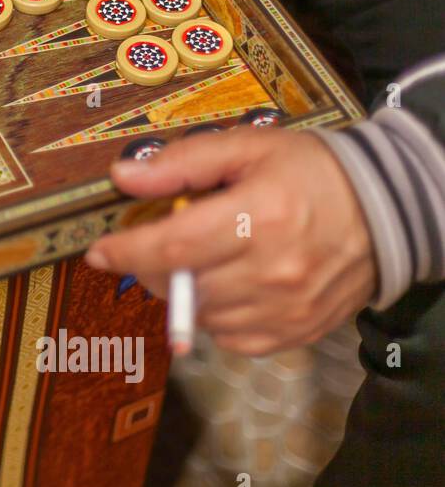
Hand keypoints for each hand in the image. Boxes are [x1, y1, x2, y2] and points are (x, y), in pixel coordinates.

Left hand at [84, 128, 376, 355]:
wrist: (387, 211)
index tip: (99, 251)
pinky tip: (229, 286)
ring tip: (202, 260)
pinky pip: (231, 338)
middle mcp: (272, 269)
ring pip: (201, 315)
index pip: (172, 246)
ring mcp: (286, 308)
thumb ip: (182, 163)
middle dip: (151, 268)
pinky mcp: (296, 332)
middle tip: (157, 246)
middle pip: (179, 285)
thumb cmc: (312, 173)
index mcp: (259, 216)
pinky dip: (217, 317)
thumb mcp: (248, 148)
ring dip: (184, 291)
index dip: (126, 252)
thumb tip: (123, 176)